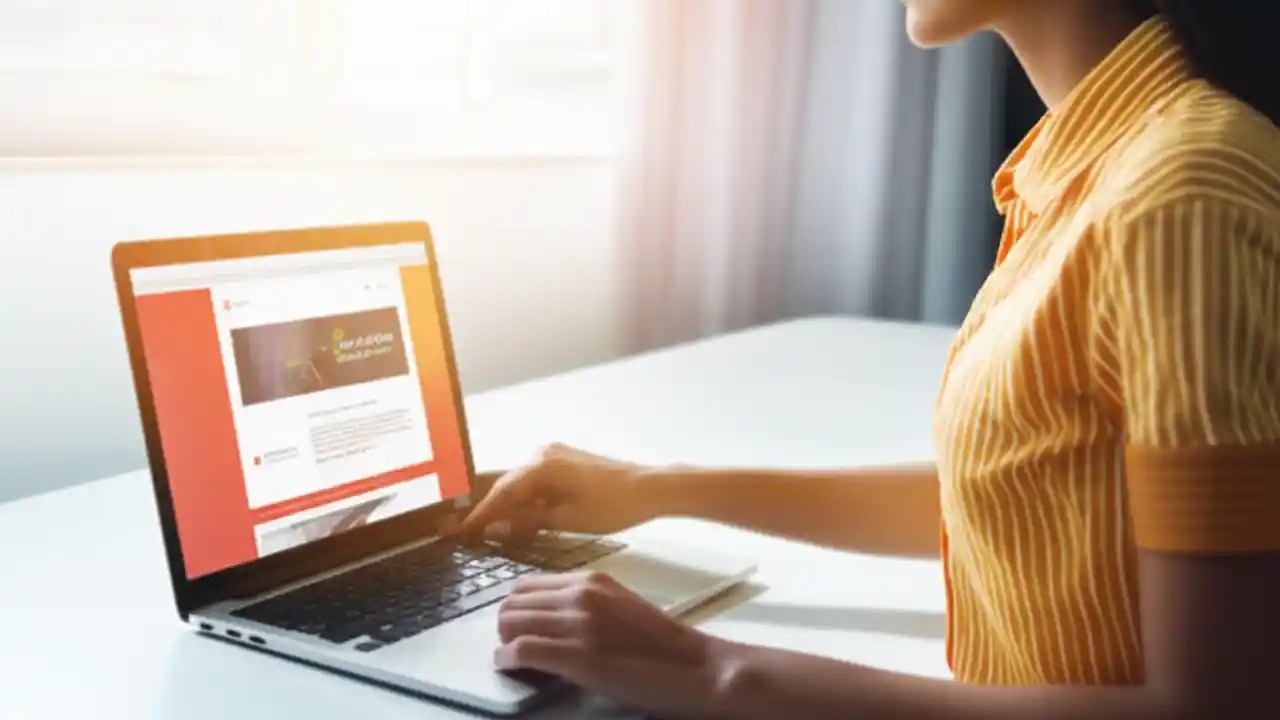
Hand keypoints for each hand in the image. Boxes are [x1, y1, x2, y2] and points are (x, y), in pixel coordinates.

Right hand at [457, 444, 658, 539]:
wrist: (650, 488)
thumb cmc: (611, 506)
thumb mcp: (567, 520)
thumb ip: (528, 521)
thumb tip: (493, 528)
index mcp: (541, 465)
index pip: (502, 492)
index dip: (481, 514)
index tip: (461, 532)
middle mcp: (543, 454)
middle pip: (508, 484)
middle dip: (489, 508)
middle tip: (467, 531)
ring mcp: (555, 455)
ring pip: (522, 483)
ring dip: (508, 505)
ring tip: (487, 528)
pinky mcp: (566, 462)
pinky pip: (537, 480)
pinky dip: (527, 498)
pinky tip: (519, 517)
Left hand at [495, 571, 731, 716]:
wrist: (695, 667)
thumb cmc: (661, 644)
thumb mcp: (619, 606)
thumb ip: (585, 604)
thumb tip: (548, 617)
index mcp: (590, 580)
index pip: (525, 585)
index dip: (516, 609)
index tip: (520, 628)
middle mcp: (580, 594)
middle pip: (511, 603)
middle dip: (505, 627)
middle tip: (515, 647)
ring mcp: (578, 624)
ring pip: (509, 624)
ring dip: (504, 644)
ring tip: (517, 660)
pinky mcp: (577, 656)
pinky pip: (520, 651)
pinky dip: (508, 661)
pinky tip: (513, 669)